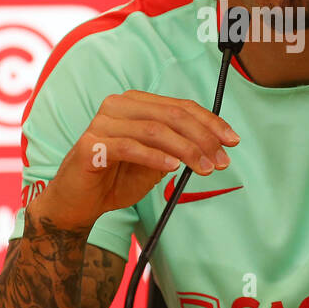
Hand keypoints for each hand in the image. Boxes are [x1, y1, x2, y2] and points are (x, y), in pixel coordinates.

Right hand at [40, 90, 239, 227]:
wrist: (76, 204)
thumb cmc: (114, 179)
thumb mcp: (154, 162)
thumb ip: (177, 148)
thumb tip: (212, 145)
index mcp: (134, 103)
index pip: (179, 106)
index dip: (210, 122)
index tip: (232, 140)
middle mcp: (117, 106)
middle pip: (171, 115)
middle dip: (203, 137)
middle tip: (221, 160)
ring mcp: (102, 123)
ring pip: (154, 130)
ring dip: (186, 149)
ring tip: (205, 168)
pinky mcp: (90, 145)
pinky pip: (130, 147)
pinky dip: (156, 156)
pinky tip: (174, 167)